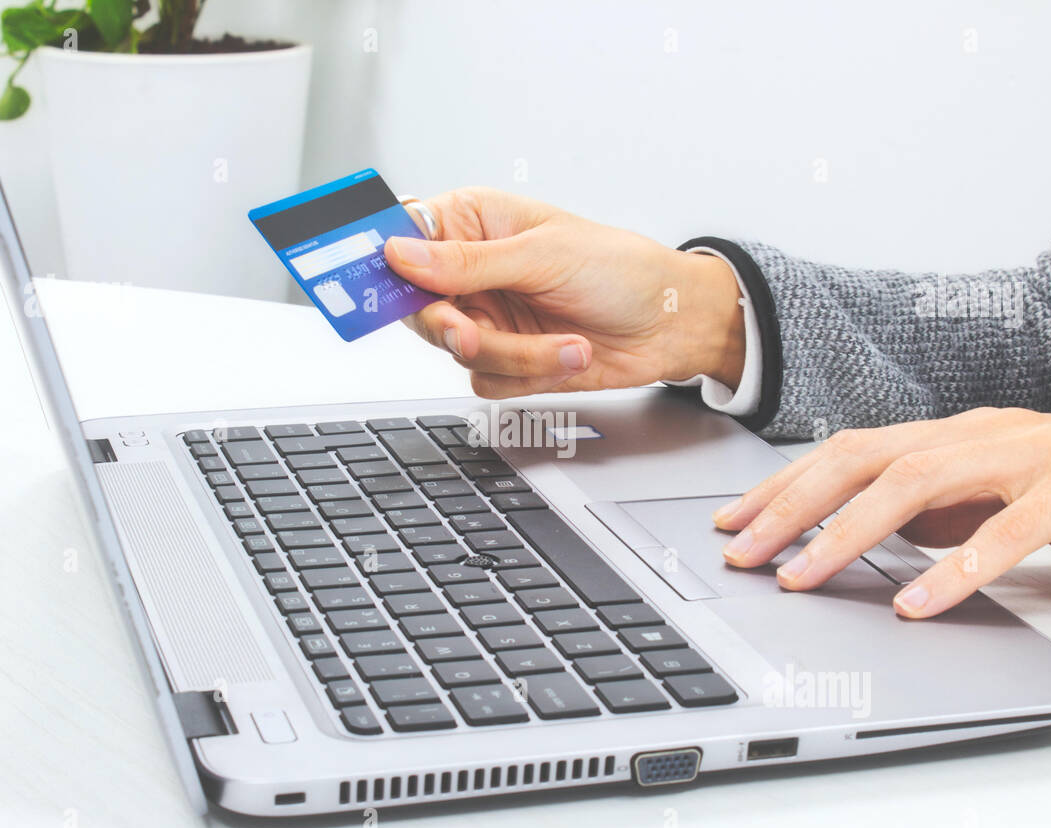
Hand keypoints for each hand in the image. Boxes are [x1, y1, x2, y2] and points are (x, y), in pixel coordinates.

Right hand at [384, 187, 744, 397]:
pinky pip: (489, 382)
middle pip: (420, 310)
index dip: (383, 263)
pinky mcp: (508, 361)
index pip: (404, 238)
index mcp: (474, 223)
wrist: (671, 324)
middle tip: (476, 333)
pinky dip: (532, 375)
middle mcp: (473, 273)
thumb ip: (467, 261)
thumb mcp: (544, 255)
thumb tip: (400, 253)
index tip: (379, 284)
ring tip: (566, 342)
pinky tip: (570, 354)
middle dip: (456, 328)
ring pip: (458, 354)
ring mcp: (489, 318)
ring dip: (516, 356)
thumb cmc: (620, 269)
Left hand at [711, 408, 1050, 617]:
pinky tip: (916, 603)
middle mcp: (978, 432)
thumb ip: (930, 511)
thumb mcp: (989, 497)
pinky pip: (1010, 529)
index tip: (732, 522)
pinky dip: (957, 568)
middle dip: (792, 506)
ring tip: (800, 577)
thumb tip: (861, 535)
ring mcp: (1029, 452)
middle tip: (742, 552)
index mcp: (951, 434)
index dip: (783, 484)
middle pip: (864, 457)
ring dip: (848, 532)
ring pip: (918, 480)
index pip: (847, 450)